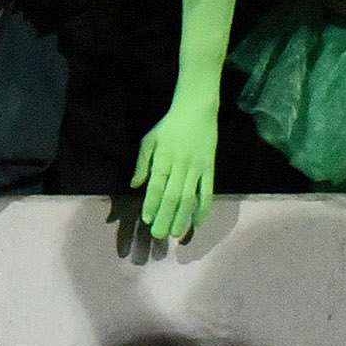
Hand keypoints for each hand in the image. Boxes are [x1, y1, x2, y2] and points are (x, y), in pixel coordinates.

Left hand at [130, 108, 218, 246]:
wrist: (196, 110)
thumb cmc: (169, 126)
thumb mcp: (149, 140)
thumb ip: (142, 164)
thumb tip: (135, 186)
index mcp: (163, 158)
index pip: (156, 186)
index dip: (151, 204)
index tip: (148, 220)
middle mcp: (180, 166)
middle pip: (172, 196)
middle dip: (165, 217)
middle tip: (159, 235)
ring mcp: (197, 168)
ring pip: (189, 198)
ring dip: (182, 218)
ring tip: (175, 234)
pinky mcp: (209, 169)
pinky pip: (207, 192)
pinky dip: (203, 209)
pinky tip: (197, 223)